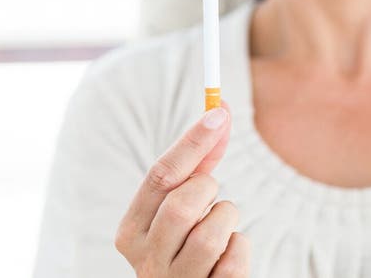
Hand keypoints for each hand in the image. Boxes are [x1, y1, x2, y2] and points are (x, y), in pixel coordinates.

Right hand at [115, 100, 249, 275]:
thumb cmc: (187, 241)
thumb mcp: (183, 203)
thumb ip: (199, 160)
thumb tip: (219, 109)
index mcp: (131, 231)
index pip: (160, 175)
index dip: (192, 141)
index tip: (219, 112)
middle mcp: (146, 262)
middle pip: (183, 204)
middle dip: (207, 189)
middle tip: (209, 197)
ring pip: (210, 234)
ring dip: (225, 221)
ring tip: (218, 229)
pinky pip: (234, 261)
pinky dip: (239, 249)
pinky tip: (226, 256)